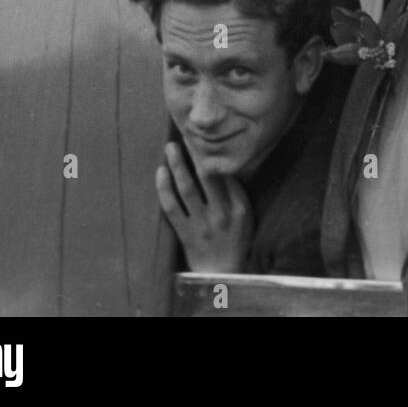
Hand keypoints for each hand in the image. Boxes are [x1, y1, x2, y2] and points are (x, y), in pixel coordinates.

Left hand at [156, 141, 252, 273]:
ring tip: (170, 148)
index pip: (225, 174)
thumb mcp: (246, 214)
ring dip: (177, 166)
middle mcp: (220, 213)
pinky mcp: (183, 233)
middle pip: (205, 177)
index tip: (204, 137)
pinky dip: (164, 189)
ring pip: (186, 189)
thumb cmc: (237, 239)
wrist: (221, 273)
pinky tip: (161, 173)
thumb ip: (236, 191)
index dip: (213, 154)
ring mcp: (200, 224)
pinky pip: (171, 207)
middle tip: (184, 134)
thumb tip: (222, 163)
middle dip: (194, 154)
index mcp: (239, 206)